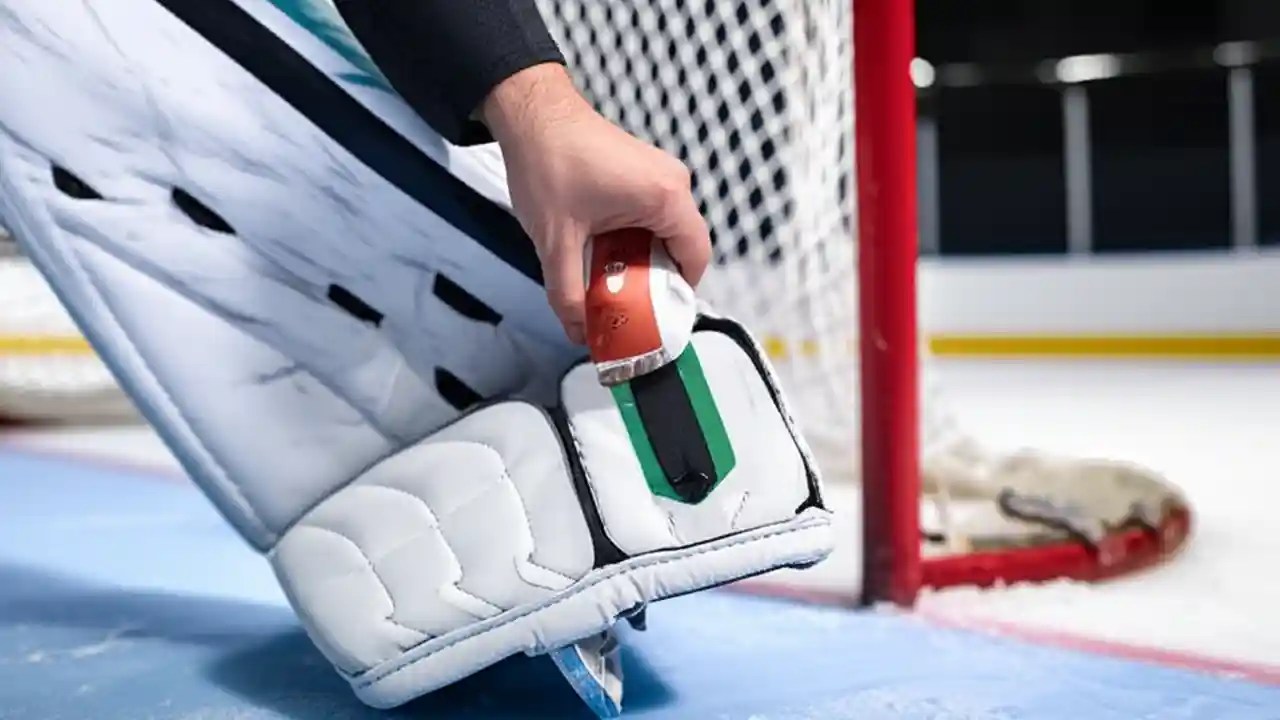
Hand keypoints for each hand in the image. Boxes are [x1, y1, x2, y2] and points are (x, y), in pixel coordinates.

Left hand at [481, 64, 710, 344]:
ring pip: (665, 234)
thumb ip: (566, 292)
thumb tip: (577, 331)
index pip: (696, 259)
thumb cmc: (548, 163)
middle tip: (624, 304)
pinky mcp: (645, 171)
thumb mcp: (555, 240)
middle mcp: (673, 183)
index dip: (678, 294)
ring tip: (608, 279)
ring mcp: (661, 174)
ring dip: (640, 259)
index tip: (653, 317)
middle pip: (681, 249)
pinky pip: (653, 216)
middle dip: (654, 280)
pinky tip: (603, 250)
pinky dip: (634, 238)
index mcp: (665, 198)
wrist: (533, 113)